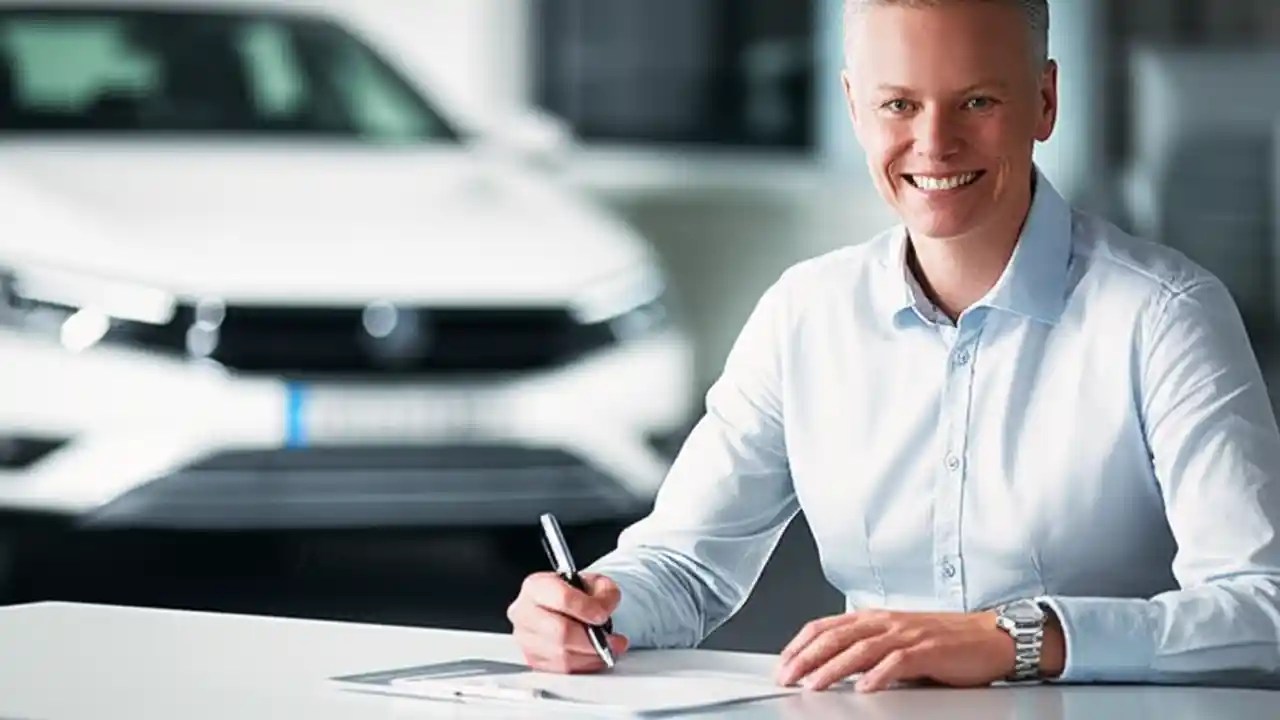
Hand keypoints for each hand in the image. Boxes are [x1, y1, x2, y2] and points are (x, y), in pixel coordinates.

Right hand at [507, 571, 628, 672]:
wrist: (558, 610)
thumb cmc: (573, 596)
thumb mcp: (593, 583)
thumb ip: (604, 592)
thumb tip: (604, 609)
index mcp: (536, 587)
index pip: (562, 598)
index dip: (586, 608)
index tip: (603, 615)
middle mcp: (525, 613)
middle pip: (560, 632)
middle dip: (593, 639)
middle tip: (614, 640)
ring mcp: (526, 640)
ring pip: (562, 656)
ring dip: (592, 656)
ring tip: (610, 649)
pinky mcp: (533, 662)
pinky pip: (562, 671)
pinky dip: (584, 666)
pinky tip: (595, 657)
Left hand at [775, 609, 1020, 692]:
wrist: (991, 637)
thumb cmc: (946, 641)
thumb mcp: (899, 640)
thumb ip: (869, 650)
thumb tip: (835, 669)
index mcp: (876, 618)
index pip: (827, 626)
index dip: (801, 644)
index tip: (783, 663)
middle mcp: (887, 622)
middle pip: (837, 636)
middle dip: (806, 657)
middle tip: (787, 677)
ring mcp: (907, 634)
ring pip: (860, 648)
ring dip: (833, 668)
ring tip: (813, 685)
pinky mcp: (929, 650)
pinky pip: (898, 662)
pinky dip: (878, 675)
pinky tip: (864, 688)